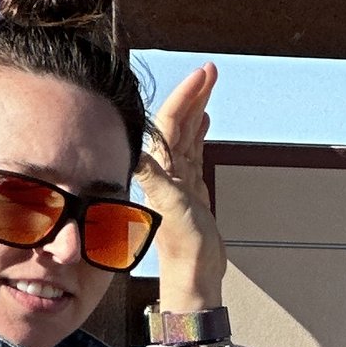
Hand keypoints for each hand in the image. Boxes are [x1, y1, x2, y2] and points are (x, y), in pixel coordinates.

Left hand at [139, 63, 226, 330]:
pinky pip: (194, 151)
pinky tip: (204, 120)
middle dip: (195, 94)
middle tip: (210, 71)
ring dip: (198, 108)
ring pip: (188, 133)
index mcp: (163, 169)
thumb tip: (135, 151)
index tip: (202, 77)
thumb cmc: (182, 249)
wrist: (194, 274)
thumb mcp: (169, 209)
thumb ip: (154, 178)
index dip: (187, 97)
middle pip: (180, 122)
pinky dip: (199, 132)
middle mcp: (169, 170)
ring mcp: (180, 179)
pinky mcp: (191, 190)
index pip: (172, 123)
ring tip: (209, 86)